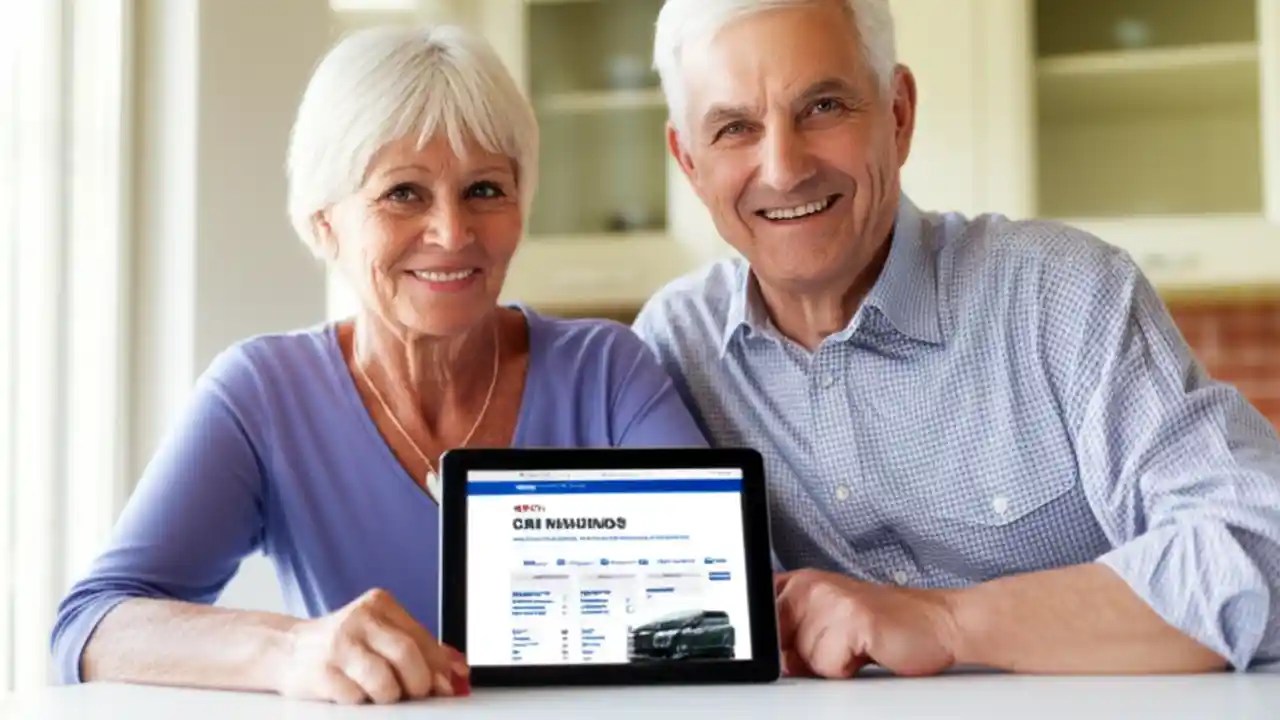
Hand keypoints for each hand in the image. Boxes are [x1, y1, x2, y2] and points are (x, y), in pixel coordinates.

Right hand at [275, 588, 468, 703]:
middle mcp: (359, 619)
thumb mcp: (382, 636)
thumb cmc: (343, 645)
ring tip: (381, 694)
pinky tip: (355, 693)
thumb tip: (459, 671)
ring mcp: (338, 644)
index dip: (439, 666)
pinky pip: (356, 697)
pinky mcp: (321, 672)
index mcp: (380, 604)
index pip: (421, 637)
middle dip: (419, 683)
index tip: (448, 685)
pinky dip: (363, 702)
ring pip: (383, 680)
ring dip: (390, 696)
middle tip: (416, 694)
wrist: (287, 650)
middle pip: (406, 655)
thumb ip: (420, 649)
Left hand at [775, 569, 957, 678]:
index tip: (787, 643)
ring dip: (830, 664)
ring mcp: (830, 599)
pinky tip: (867, 650)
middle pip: (777, 643)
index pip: (758, 615)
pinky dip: (847, 669)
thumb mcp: (828, 623)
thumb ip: (794, 634)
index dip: (769, 640)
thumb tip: (772, 660)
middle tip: (838, 645)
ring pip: (802, 658)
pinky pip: (829, 665)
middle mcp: (811, 585)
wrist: (935, 623)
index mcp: (800, 582)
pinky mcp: (852, 619)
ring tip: (856, 646)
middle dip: (803, 656)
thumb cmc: (884, 626)